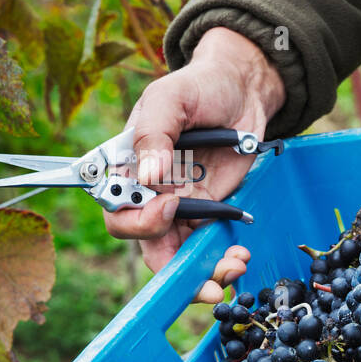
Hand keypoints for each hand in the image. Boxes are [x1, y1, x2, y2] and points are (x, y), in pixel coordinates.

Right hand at [104, 26, 285, 301]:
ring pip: (178, 255)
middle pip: (148, 245)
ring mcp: (180, 206)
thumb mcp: (171, 98)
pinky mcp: (209, 212)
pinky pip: (206, 247)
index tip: (172, 206)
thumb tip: (150, 177)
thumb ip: (154, 133)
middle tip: (208, 274)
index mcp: (127, 167)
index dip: (140, 221)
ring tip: (233, 268)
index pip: (117, 212)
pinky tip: (240, 257)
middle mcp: (149, 194)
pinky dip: (220, 260)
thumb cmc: (200, 87)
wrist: (243, 91)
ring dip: (203, 272)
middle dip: (174, 267)